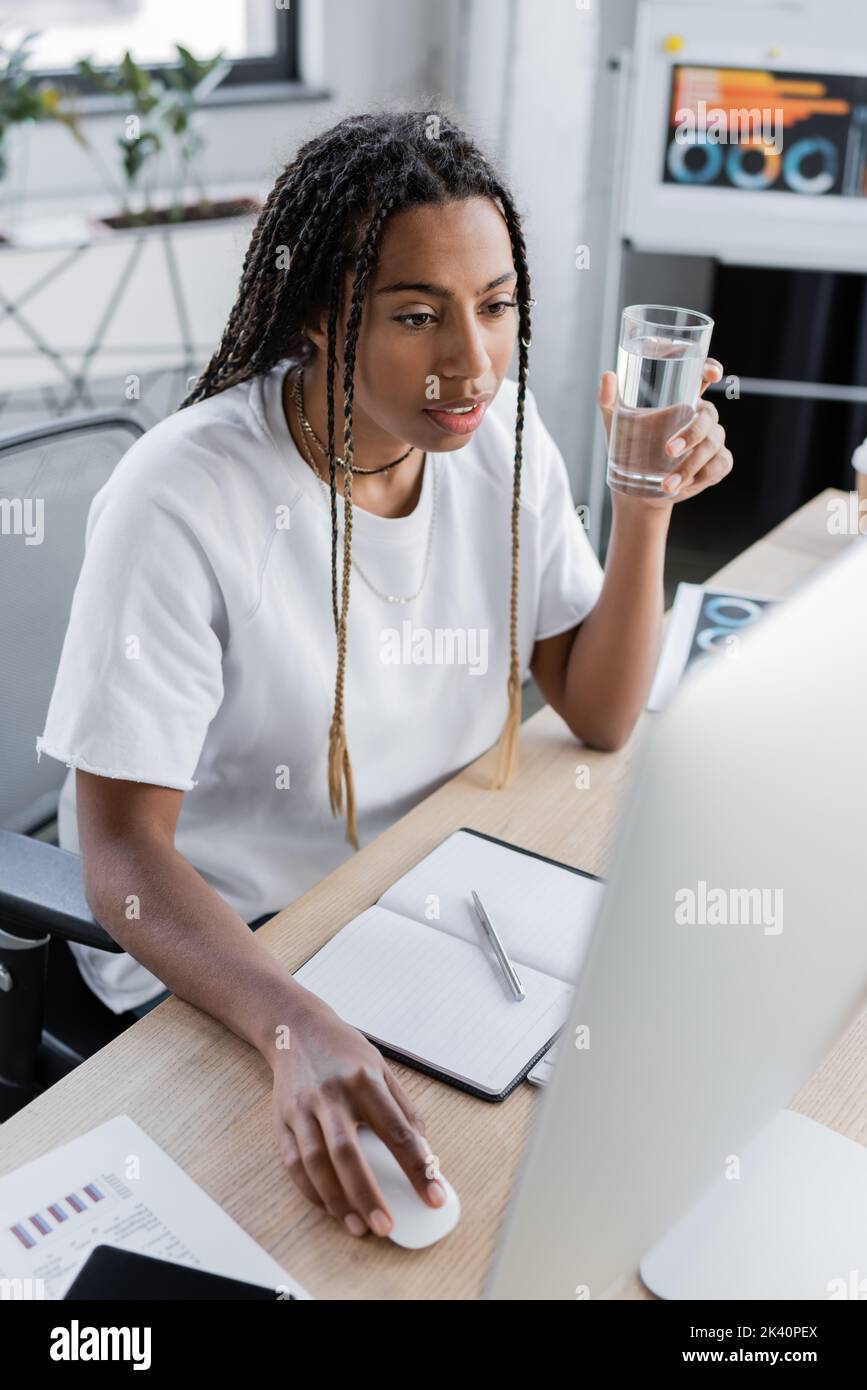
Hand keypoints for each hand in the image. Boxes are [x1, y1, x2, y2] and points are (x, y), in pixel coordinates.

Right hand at [268, 992, 445, 1236]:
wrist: (295, 1028)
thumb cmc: (345, 1051)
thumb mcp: (382, 1068)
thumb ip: (403, 1109)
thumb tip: (424, 1152)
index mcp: (364, 1080)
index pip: (396, 1131)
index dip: (418, 1167)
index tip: (434, 1197)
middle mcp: (331, 1094)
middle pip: (347, 1152)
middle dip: (367, 1194)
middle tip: (387, 1226)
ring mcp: (302, 1108)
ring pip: (315, 1162)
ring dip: (336, 1199)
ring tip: (358, 1226)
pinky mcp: (281, 1119)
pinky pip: (293, 1163)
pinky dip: (312, 1190)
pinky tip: (330, 1207)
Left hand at [599, 358, 732, 510]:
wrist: (635, 489)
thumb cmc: (628, 448)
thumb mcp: (615, 423)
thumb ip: (609, 399)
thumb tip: (608, 376)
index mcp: (682, 399)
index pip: (702, 376)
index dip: (710, 369)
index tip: (712, 374)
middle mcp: (700, 417)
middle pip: (708, 415)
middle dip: (691, 434)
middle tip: (668, 450)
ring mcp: (711, 439)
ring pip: (713, 443)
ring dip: (691, 464)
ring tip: (667, 484)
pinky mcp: (716, 463)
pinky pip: (721, 463)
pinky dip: (703, 475)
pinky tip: (682, 486)